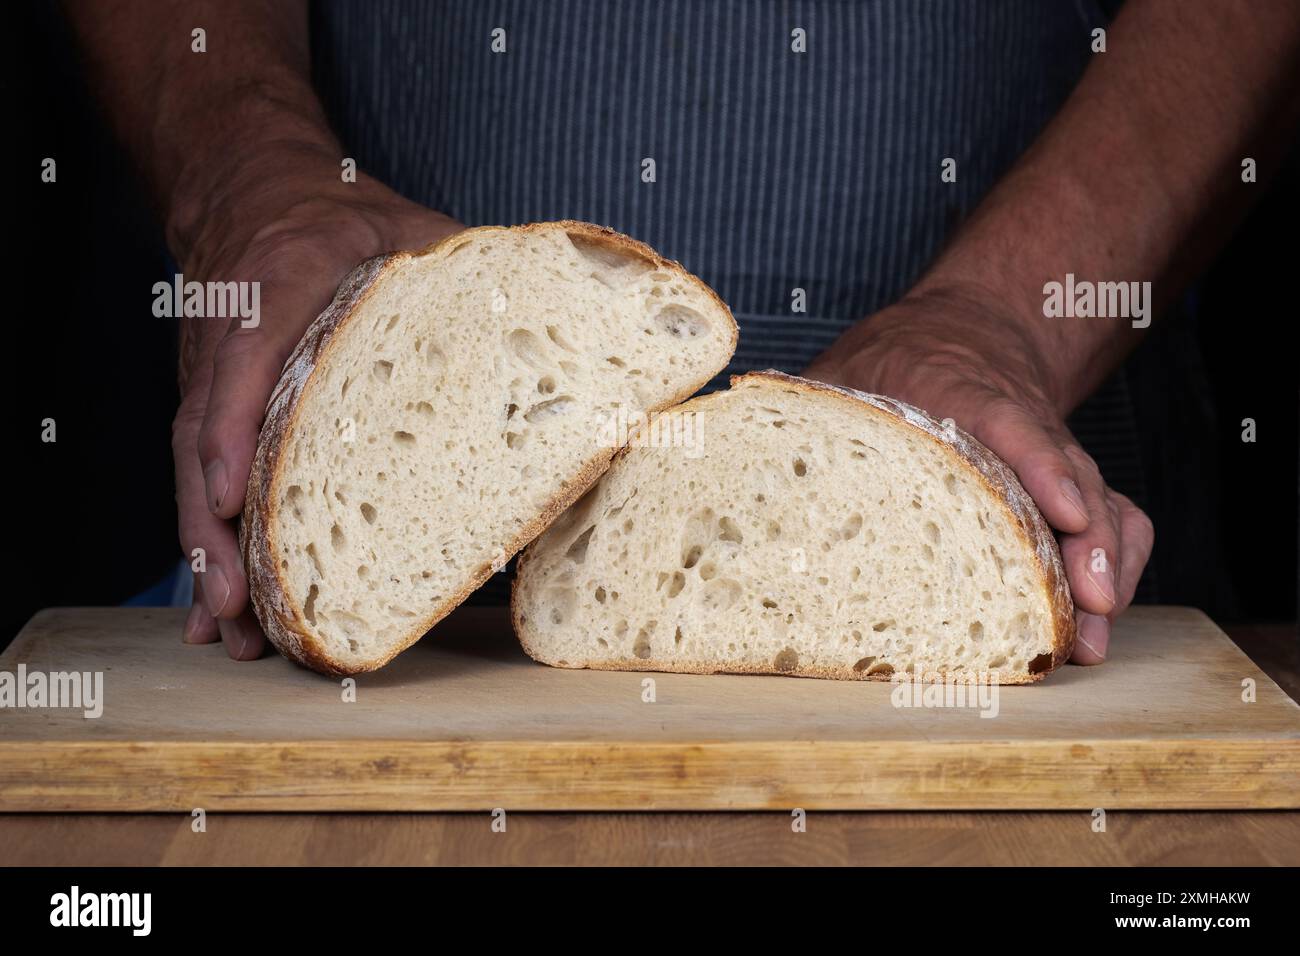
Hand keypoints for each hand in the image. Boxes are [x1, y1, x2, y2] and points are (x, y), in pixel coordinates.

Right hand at [172, 144, 462, 657]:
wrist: (261, 197)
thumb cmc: (346, 220)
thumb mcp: (410, 231)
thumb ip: (462, 279)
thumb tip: (557, 331)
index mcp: (280, 286)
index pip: (247, 357)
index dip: (236, 428)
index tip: (236, 495)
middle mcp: (229, 343)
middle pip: (206, 442)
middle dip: (218, 532)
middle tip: (242, 609)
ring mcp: (212, 381)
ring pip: (197, 476)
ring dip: (211, 559)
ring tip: (233, 636)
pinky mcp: (215, 410)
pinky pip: (202, 480)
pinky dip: (210, 545)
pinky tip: (224, 607)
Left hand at [803, 283, 1153, 664]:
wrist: (965, 330)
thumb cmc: (888, 363)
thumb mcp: (838, 375)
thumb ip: (806, 416)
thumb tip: (724, 456)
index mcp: (952, 389)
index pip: (1004, 421)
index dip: (1037, 465)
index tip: (1061, 509)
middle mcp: (1015, 423)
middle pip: (1065, 479)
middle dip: (1082, 547)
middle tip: (1084, 612)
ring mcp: (1049, 455)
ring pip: (1098, 503)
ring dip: (1102, 569)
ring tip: (1089, 639)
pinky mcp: (1068, 481)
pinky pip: (1113, 515)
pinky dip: (1117, 562)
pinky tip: (1099, 618)